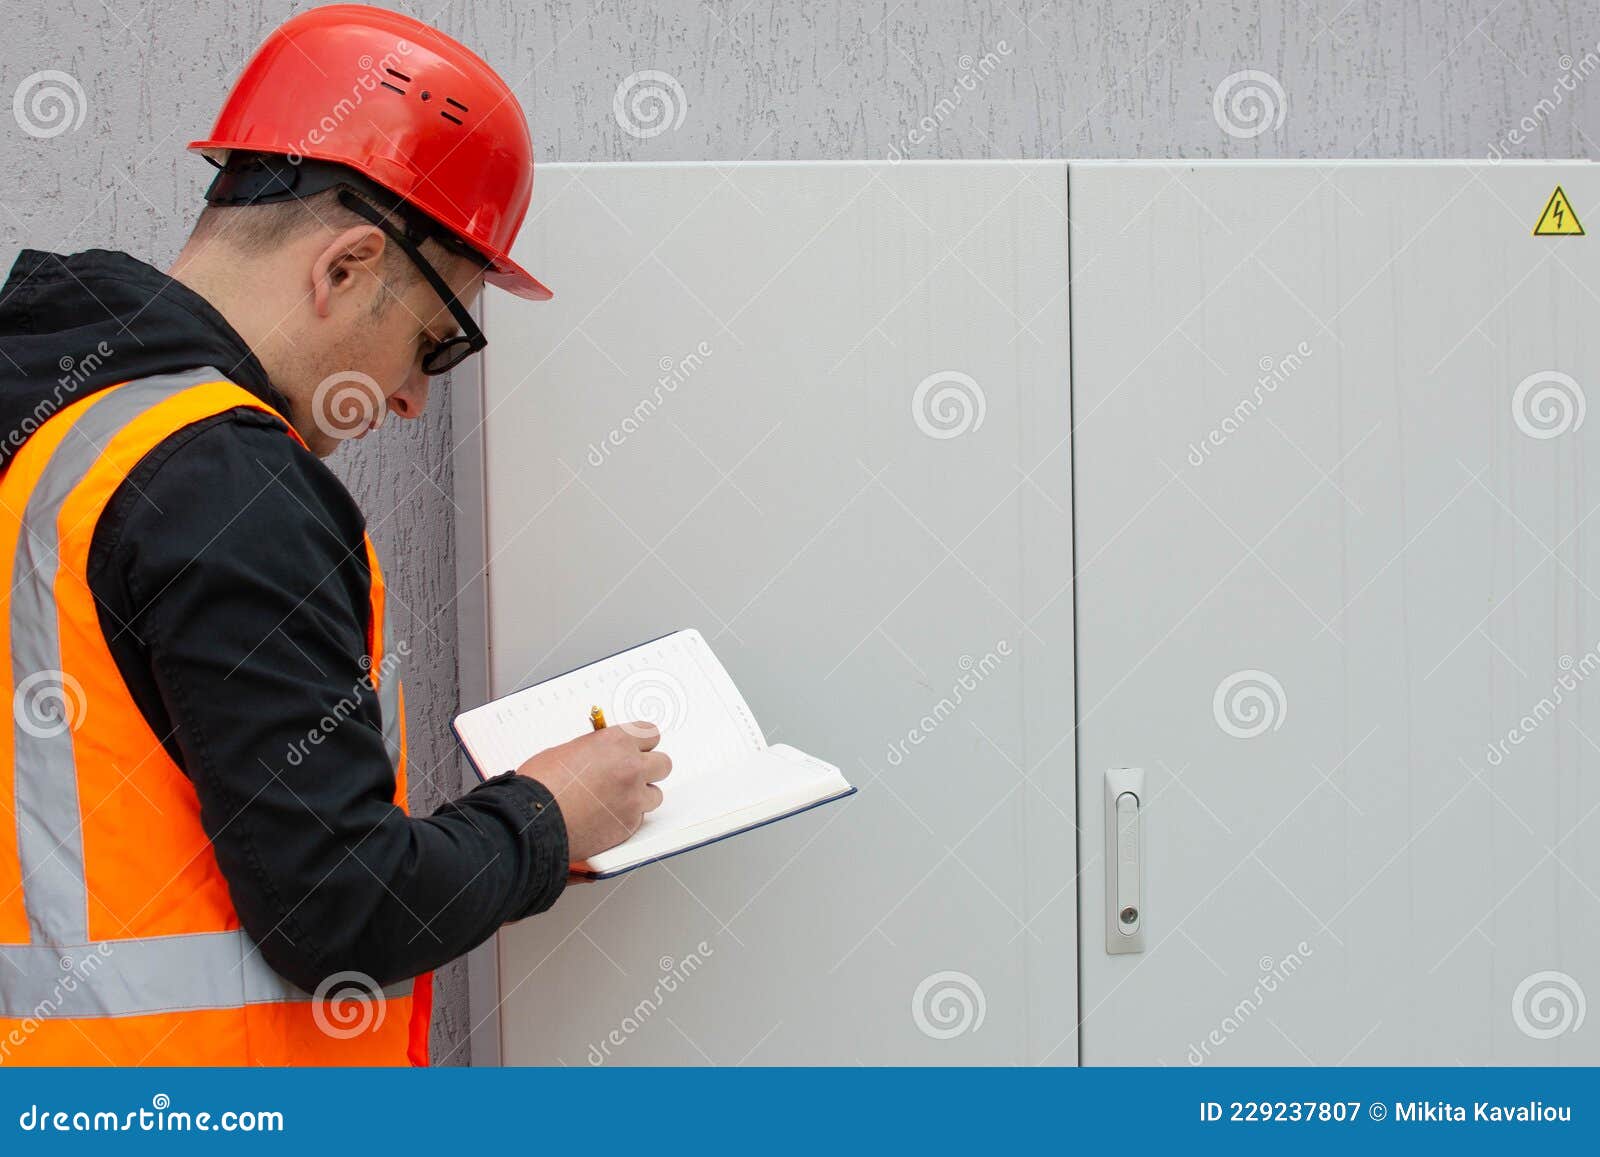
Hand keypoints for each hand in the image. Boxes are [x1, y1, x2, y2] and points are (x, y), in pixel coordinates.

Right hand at [515, 723, 671, 860]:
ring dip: (640, 796)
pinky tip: (606, 817)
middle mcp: (631, 767)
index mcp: (616, 742)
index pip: (650, 733)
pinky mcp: (629, 825)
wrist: (532, 821)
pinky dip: (626, 817)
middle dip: (648, 768)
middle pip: (663, 763)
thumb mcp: (567, 750)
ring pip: (655, 794)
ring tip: (616, 799)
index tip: (636, 748)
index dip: (641, 743)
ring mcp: (633, 798)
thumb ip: (596, 749)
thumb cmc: (540, 785)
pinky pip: (639, 818)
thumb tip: (603, 752)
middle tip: (631, 774)